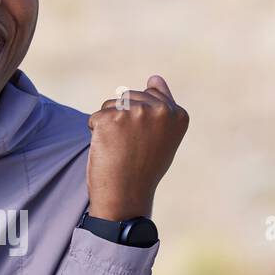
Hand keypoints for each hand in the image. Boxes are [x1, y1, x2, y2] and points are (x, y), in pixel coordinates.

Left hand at [86, 75, 188, 220]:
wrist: (126, 197)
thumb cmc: (143, 169)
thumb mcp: (162, 137)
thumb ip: (163, 106)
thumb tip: (154, 77)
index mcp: (178, 114)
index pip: (151, 93)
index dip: (142, 120)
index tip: (146, 142)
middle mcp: (160, 110)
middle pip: (129, 96)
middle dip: (124, 118)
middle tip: (131, 148)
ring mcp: (136, 113)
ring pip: (111, 104)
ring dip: (109, 124)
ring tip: (120, 149)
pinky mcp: (111, 119)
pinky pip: (96, 117)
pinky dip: (96, 133)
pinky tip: (108, 151)